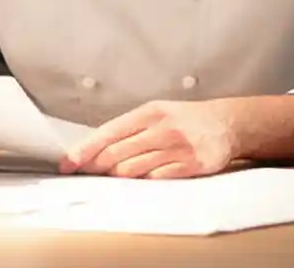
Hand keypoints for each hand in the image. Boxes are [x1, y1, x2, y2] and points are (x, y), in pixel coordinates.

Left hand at [59, 99, 236, 178]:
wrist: (226, 123)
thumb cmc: (184, 119)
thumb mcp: (157, 113)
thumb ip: (130, 129)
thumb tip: (96, 150)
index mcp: (149, 112)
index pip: (108, 132)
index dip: (84, 150)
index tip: (67, 163)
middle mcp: (162, 128)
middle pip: (116, 154)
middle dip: (95, 167)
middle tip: (84, 174)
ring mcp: (177, 147)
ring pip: (133, 170)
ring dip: (118, 176)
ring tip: (116, 175)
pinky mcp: (191, 165)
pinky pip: (156, 179)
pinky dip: (145, 181)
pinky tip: (145, 178)